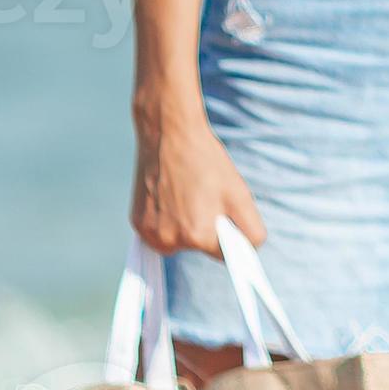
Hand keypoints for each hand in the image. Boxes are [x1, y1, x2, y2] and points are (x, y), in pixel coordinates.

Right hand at [131, 108, 266, 255]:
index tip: (226, 220)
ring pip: (177, 242)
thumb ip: (251, 230)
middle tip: (204, 198)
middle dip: (205, 228)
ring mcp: (150, 233)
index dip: (229, 236)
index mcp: (198, 235)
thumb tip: (250, 251)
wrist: (168, 134)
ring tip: (186, 195)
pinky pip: (159, 233)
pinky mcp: (137, 224)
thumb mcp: (239, 194)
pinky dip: (166, 221)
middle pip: (199, 247)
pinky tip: (169, 196)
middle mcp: (170, 240)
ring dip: (184, 226)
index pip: (223, 256)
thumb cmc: (206, 162)